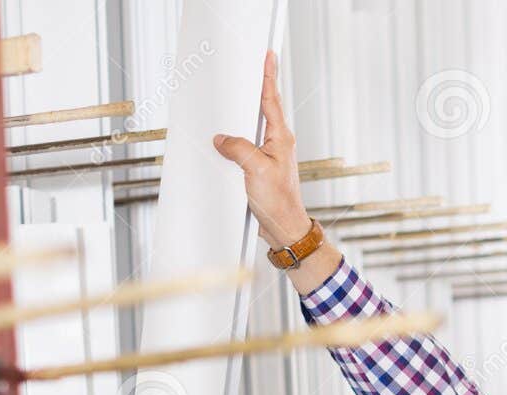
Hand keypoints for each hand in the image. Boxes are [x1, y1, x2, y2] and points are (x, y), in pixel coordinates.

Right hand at [213, 52, 309, 248]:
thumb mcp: (256, 170)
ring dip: (239, 115)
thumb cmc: (278, 202)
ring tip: (229, 99)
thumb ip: (238, 149)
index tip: (268, 54)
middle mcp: (276, 143)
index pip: (272, 99)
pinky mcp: (259, 167)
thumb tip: (222, 139)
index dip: (268, 75)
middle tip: (246, 68)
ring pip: (250, 127)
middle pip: (261, 108)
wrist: (284, 228)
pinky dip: (233, 139)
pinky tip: (223, 139)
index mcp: (280, 137)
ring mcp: (268, 155)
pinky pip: (243, 146)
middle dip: (252, 88)